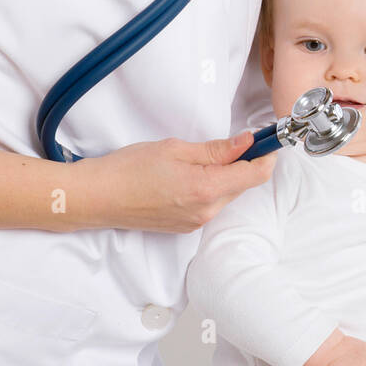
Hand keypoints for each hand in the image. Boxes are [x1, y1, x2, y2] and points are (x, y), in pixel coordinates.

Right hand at [77, 131, 276, 232]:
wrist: (98, 197)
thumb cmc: (130, 168)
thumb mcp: (176, 148)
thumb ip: (217, 149)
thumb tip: (247, 142)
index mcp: (206, 189)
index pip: (255, 175)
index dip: (267, 155)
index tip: (267, 140)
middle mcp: (206, 211)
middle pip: (243, 185)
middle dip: (245, 163)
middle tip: (235, 140)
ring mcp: (196, 222)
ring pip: (227, 194)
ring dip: (226, 175)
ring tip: (201, 157)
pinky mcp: (186, 226)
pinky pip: (210, 204)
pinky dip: (210, 187)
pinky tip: (189, 175)